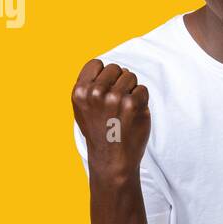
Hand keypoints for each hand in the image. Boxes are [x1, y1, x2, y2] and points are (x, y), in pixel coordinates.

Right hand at [72, 58, 150, 178]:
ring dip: (131, 90)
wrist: (112, 159)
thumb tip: (102, 66)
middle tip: (116, 104)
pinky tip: (133, 115)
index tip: (105, 92)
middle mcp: (95, 92)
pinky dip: (142, 100)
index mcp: (80, 91)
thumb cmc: (99, 132)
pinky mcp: (133, 104)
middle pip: (115, 68)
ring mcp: (114, 98)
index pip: (97, 64)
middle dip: (119, 82)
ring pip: (130, 76)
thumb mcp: (82, 108)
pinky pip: (142, 89)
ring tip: (124, 109)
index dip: (104, 76)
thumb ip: (87, 86)